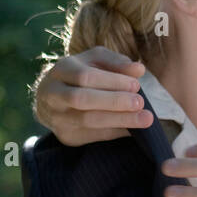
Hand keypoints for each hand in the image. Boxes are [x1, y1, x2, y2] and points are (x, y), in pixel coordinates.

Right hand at [33, 48, 152, 144]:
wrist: (52, 100)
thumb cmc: (79, 75)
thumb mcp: (95, 61)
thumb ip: (116, 63)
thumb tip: (139, 70)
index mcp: (61, 70)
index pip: (84, 76)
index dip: (111, 81)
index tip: (136, 85)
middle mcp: (53, 94)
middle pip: (82, 99)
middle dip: (114, 102)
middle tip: (140, 103)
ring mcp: (57, 118)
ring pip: (88, 121)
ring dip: (119, 120)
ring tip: (145, 119)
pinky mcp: (66, 136)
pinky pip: (93, 136)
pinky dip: (116, 132)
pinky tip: (134, 129)